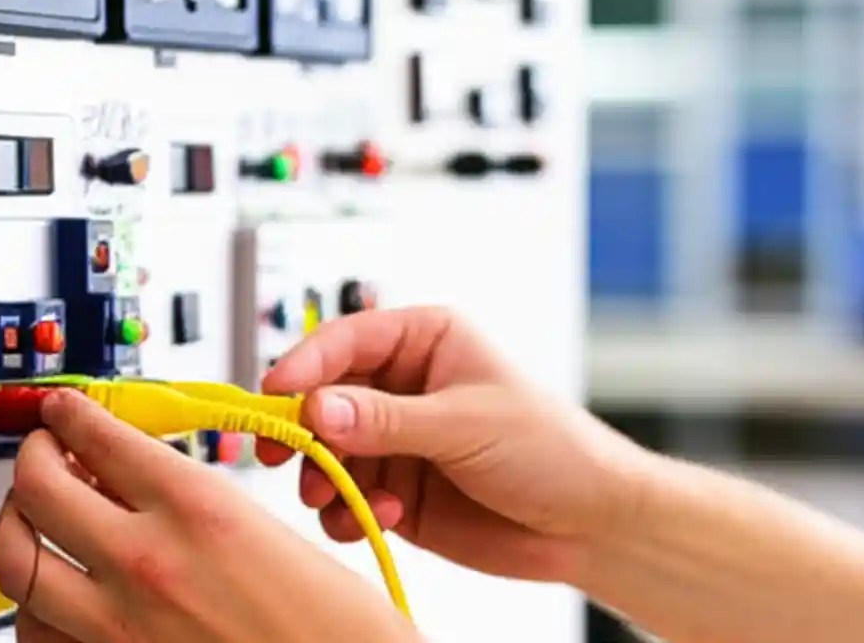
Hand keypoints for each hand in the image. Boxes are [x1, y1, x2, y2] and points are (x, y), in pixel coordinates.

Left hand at [0, 390, 419, 641]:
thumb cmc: (336, 629)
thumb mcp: (277, 535)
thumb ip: (203, 503)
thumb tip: (152, 484)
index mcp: (200, 510)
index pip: (98, 436)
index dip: (69, 413)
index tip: (61, 409)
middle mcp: (148, 563)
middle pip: (39, 487)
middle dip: (31, 457)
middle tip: (40, 450)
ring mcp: (117, 625)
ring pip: (18, 563)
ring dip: (16, 529)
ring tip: (29, 517)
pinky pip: (34, 634)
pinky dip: (31, 608)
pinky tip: (50, 595)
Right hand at [258, 306, 653, 583]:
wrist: (587, 523)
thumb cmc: (551, 447)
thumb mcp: (467, 422)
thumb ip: (387, 418)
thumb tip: (318, 407)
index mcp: (424, 341)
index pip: (346, 340)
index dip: (305, 365)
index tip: (276, 395)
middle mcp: (401, 387)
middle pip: (322, 396)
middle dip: (299, 428)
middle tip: (277, 454)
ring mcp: (394, 440)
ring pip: (325, 452)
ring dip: (320, 477)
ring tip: (335, 499)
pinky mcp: (393, 489)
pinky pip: (344, 498)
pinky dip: (346, 512)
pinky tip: (377, 518)